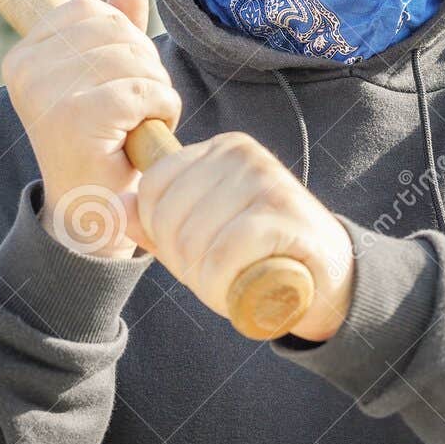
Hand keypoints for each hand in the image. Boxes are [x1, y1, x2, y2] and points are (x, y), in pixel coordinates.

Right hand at [2, 0, 179, 259]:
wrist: (91, 213)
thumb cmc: (102, 144)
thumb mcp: (105, 79)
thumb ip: (114, 33)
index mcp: (23, 55)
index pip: (89, 9)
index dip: (122, 38)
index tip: (118, 80)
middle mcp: (25, 69)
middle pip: (115, 30)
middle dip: (144, 64)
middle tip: (136, 107)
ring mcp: (47, 94)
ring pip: (134, 59)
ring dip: (155, 89)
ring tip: (139, 121)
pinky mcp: (77, 118)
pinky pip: (143, 90)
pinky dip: (162, 109)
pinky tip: (147, 132)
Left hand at [124, 132, 354, 340]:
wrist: (329, 278)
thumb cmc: (257, 255)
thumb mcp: (200, 235)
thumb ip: (157, 223)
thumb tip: (115, 206)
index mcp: (219, 149)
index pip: (154, 185)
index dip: (158, 233)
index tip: (188, 256)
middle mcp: (241, 153)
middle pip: (170, 213)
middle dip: (182, 261)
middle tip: (211, 279)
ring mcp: (266, 178)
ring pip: (196, 236)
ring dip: (203, 280)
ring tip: (227, 287)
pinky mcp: (284, 213)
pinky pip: (225, 252)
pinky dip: (220, 284)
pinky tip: (234, 294)